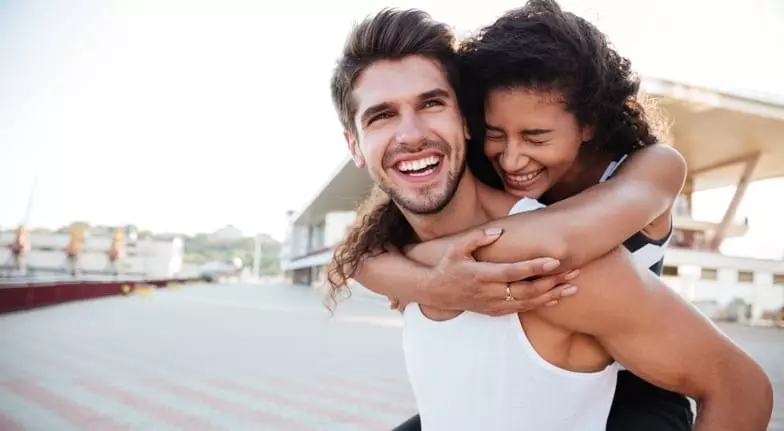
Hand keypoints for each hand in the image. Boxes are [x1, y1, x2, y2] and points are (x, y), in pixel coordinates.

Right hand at [421, 228, 579, 315]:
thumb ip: (477, 238)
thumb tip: (498, 231)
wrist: (435, 293)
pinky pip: (522, 309)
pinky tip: (556, 298)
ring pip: (528, 303)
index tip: (554, 261)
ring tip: (574, 287)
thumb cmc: (448, 266)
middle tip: (574, 271)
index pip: (513, 272)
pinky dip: (540, 304)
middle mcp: (489, 292)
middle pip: (527, 290)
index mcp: (481, 275)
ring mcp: (493, 304)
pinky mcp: (495, 311)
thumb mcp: (456, 249)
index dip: (534, 268)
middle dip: (552, 282)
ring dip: (552, 295)